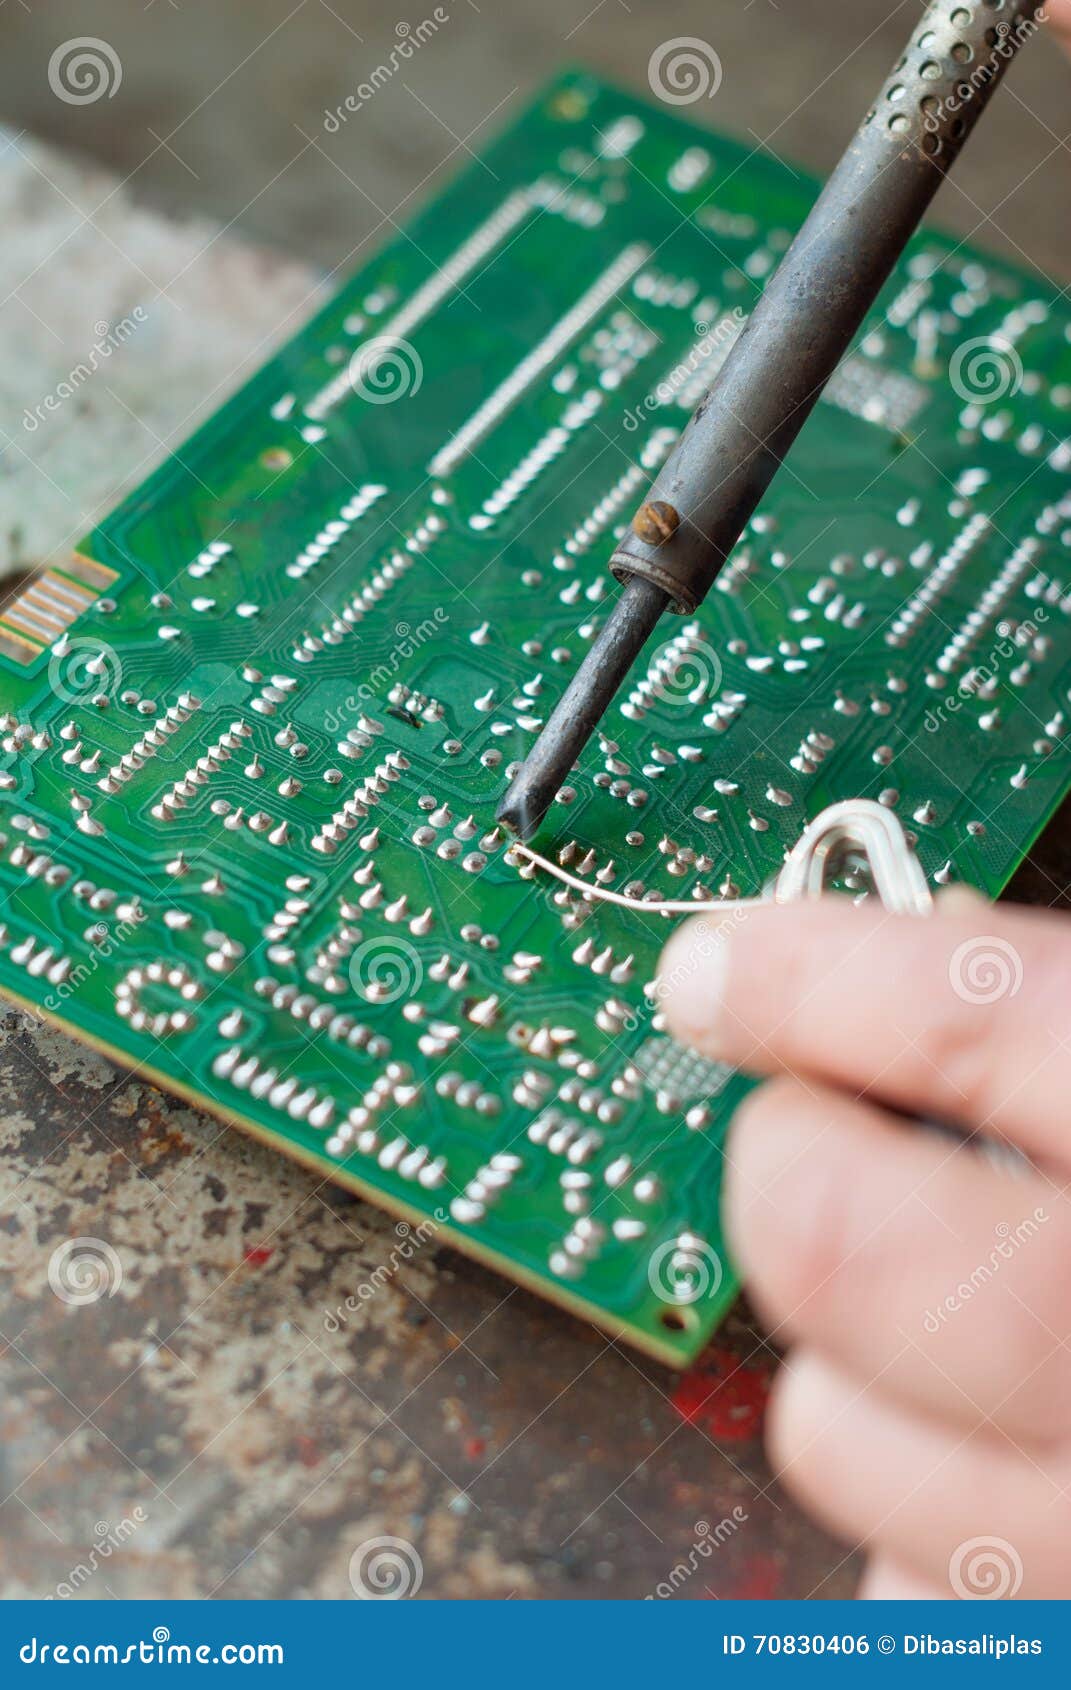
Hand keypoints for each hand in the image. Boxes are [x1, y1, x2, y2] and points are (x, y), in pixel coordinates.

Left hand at [659, 896, 1070, 1597]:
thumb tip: (900, 955)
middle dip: (790, 1165)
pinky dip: (916, 1517)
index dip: (809, 973)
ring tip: (935, 1307)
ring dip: (846, 1352)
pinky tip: (999, 1450)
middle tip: (816, 1132)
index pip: (975, 1019)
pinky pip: (909, 1592)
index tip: (726, 971)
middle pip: (851, 1247)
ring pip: (844, 1438)